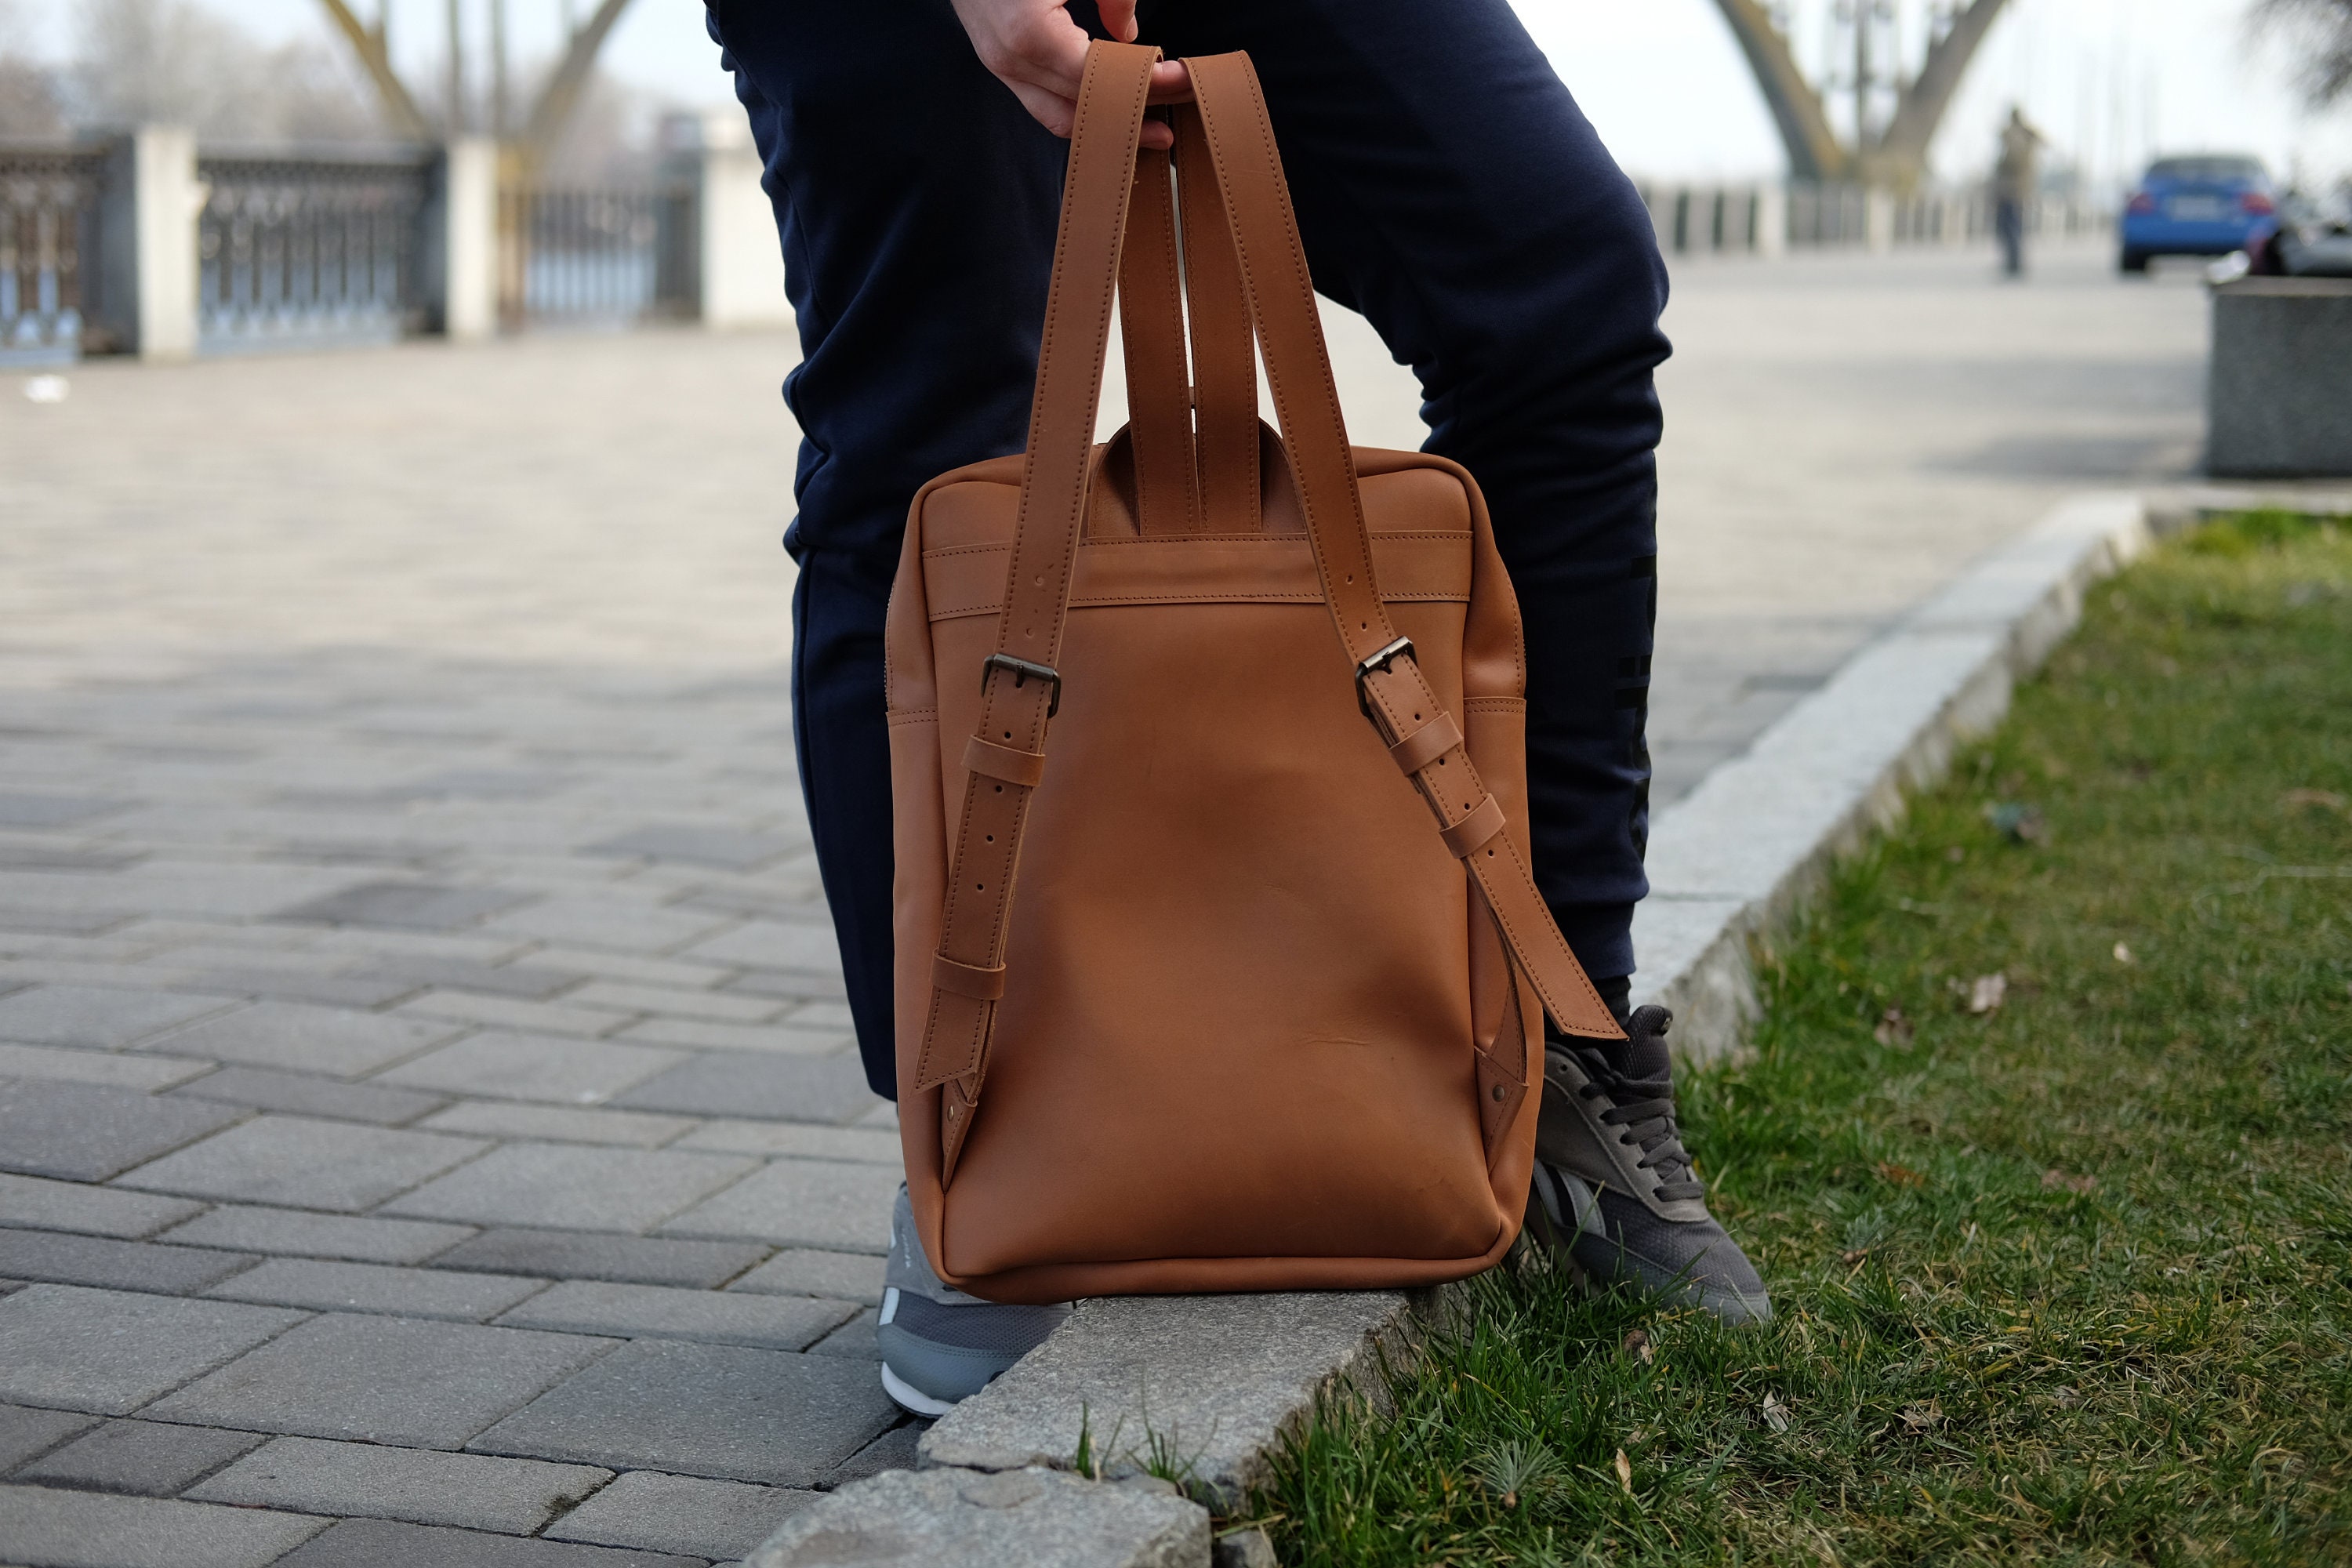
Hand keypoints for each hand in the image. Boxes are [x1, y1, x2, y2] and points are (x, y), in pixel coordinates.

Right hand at [948, 0, 1190, 149]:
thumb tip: (1130, 37)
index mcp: (1029, 34)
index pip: (1098, 79)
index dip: (1144, 83)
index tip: (1183, 79)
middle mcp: (1010, 62)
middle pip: (1083, 109)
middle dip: (1135, 110)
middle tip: (1181, 107)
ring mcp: (1000, 67)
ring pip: (1061, 118)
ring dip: (1107, 123)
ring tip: (1152, 126)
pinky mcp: (999, 62)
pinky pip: (1045, 101)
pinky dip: (1082, 109)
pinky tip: (1113, 106)